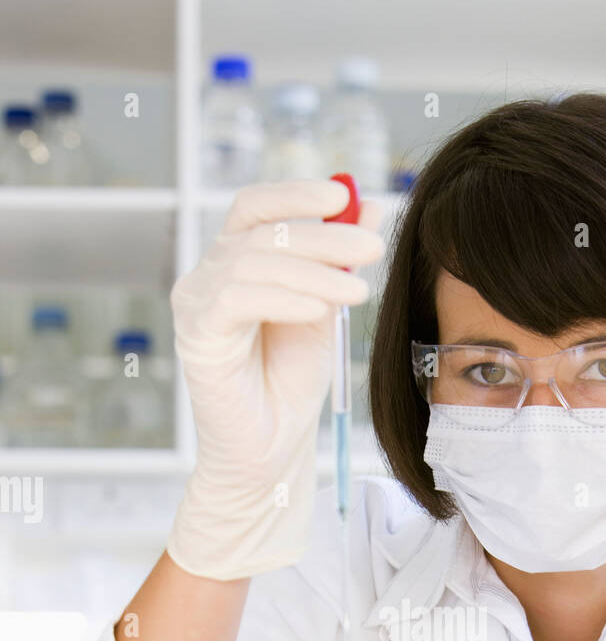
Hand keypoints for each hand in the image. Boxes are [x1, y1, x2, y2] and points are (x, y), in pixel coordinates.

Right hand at [167, 179, 384, 579]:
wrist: (271, 447)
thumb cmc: (291, 381)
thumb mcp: (326, 308)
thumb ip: (339, 258)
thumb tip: (370, 204)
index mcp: (236, 260)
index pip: (257, 207)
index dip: (295, 193)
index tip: (342, 194)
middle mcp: (209, 275)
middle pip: (262, 232)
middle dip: (323, 236)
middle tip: (372, 247)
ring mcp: (197, 304)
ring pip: (253, 263)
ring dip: (313, 273)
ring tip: (357, 292)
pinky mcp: (196, 336)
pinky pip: (237, 300)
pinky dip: (282, 299)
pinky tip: (318, 311)